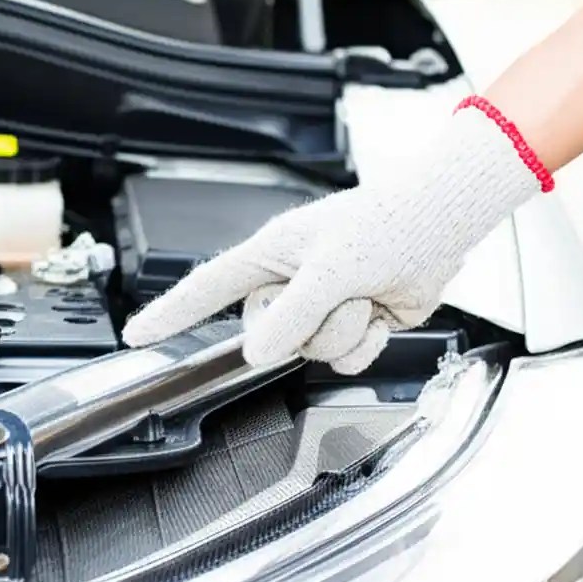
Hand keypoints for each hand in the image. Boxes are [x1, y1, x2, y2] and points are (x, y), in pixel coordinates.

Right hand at [121, 104, 544, 372]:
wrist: (445, 226)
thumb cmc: (389, 222)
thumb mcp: (333, 269)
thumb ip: (291, 314)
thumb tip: (255, 354)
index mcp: (271, 255)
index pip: (207, 289)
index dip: (171, 313)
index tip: (138, 335)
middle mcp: (290, 283)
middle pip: (266, 335)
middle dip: (308, 325)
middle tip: (338, 292)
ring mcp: (321, 307)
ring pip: (310, 352)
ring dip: (345, 331)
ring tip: (366, 294)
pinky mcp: (351, 324)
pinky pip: (343, 360)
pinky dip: (367, 342)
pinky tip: (380, 312)